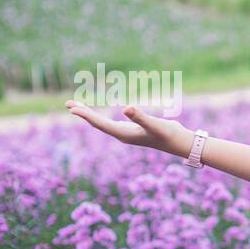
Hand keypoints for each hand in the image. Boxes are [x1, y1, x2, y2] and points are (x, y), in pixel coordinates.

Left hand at [64, 100, 190, 155]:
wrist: (181, 144)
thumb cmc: (169, 134)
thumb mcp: (155, 124)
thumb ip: (141, 117)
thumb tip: (127, 108)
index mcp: (125, 134)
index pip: (101, 124)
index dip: (86, 115)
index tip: (72, 108)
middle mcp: (124, 134)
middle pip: (98, 124)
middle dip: (84, 114)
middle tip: (68, 104)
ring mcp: (128, 132)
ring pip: (103, 123)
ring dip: (91, 115)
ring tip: (78, 107)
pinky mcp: (134, 129)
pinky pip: (112, 122)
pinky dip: (102, 116)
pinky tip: (100, 115)